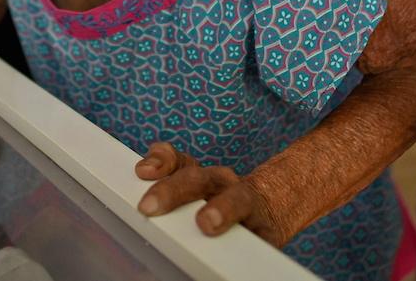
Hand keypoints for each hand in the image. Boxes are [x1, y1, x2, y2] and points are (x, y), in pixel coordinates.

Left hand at [134, 142, 284, 245]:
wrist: (274, 210)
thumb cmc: (222, 202)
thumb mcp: (192, 190)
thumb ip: (166, 184)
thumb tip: (143, 180)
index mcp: (201, 175)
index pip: (177, 161)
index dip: (160, 162)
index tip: (142, 172)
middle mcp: (223, 183)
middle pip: (197, 180)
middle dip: (172, 192)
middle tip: (149, 207)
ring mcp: (247, 204)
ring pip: (236, 199)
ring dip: (221, 209)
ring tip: (206, 223)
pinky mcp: (268, 230)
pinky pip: (261, 235)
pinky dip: (253, 242)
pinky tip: (239, 254)